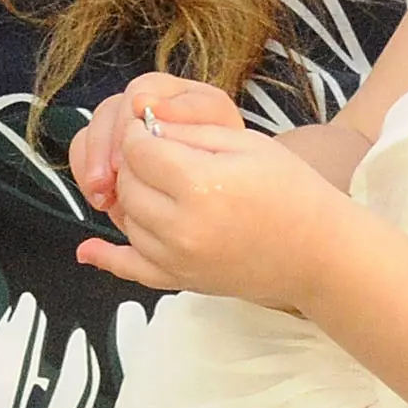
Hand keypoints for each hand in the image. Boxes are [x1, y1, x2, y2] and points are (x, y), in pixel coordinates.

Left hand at [75, 78, 344, 308]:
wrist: (321, 252)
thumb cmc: (290, 189)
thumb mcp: (244, 142)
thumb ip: (187, 132)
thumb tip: (142, 125)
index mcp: (199, 185)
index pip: (138, 149)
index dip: (142, 132)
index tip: (155, 128)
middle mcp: (181, 227)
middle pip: (127, 183)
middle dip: (136, 163)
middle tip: (162, 155)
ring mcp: (178, 259)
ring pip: (127, 218)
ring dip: (134, 197)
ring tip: (164, 186)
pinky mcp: (181, 281)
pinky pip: (132, 270)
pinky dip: (108, 259)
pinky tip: (87, 252)